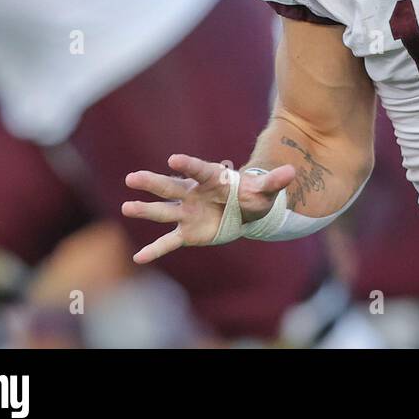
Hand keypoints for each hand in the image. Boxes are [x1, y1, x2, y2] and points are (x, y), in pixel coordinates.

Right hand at [122, 154, 296, 263]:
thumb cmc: (251, 193)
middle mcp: (193, 193)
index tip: (173, 160)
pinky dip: (154, 250)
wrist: (244, 210)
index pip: (198, 170)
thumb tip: (292, 171)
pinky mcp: (187, 232)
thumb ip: (274, 181)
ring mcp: (187, 212)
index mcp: (211, 178)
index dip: (187, 164)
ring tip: (126, 207)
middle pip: (171, 187)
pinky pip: (168, 242)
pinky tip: (137, 258)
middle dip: (152, 182)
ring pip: (164, 211)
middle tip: (132, 177)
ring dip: (145, 210)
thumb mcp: (264, 189)